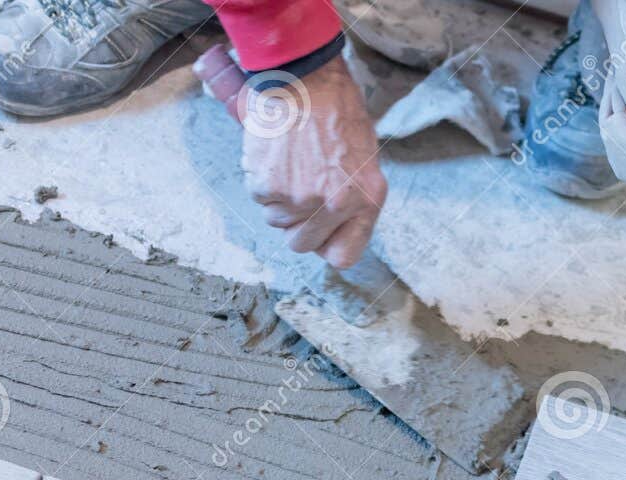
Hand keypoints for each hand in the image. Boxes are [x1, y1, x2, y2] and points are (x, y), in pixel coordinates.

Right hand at [195, 44, 387, 269]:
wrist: (304, 77)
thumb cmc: (336, 109)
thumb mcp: (364, 157)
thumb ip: (355, 198)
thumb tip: (337, 228)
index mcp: (365, 199)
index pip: (343, 257)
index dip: (328, 244)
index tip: (322, 232)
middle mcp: (335, 205)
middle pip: (303, 244)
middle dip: (298, 224)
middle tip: (300, 192)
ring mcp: (300, 199)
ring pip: (277, 222)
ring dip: (279, 199)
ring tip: (290, 163)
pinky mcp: (269, 187)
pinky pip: (260, 198)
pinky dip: (263, 179)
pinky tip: (276, 153)